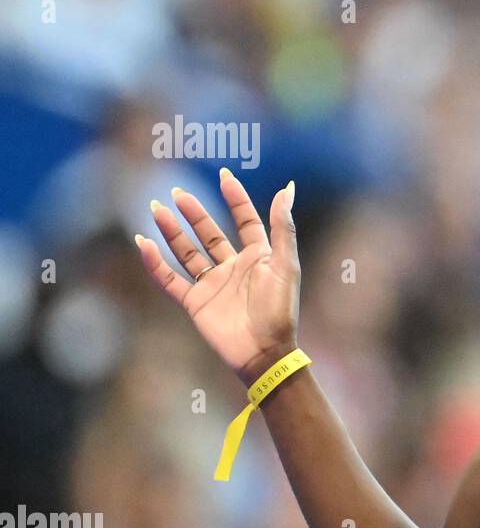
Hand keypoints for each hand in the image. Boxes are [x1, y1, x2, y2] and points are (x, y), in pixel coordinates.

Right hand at [135, 170, 300, 381]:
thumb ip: (283, 227)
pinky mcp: (196, 302)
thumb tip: (289, 188)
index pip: (245, 220)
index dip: (235, 199)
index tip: (224, 175)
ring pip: (187, 252)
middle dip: (194, 212)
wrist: (264, 352)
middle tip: (176, 192)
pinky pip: (171, 279)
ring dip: (172, 231)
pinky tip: (144, 244)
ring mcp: (213, 284)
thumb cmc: (280, 310)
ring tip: (155, 208)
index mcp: (259, 257)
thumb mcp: (286, 265)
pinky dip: (156, 263)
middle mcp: (234, 267)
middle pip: (209, 233)